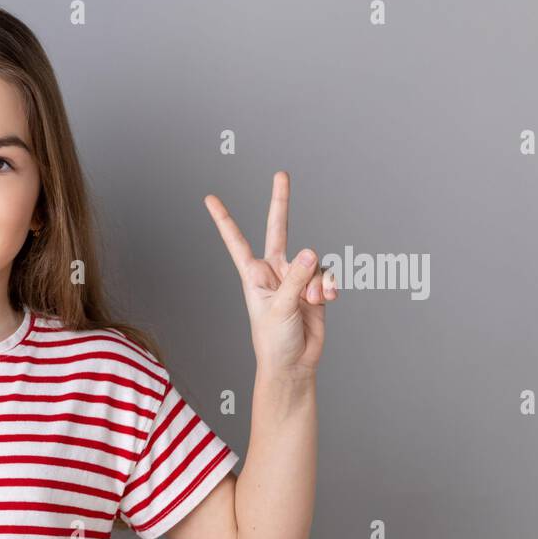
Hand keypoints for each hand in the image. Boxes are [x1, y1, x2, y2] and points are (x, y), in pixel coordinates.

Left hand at [203, 171, 336, 378]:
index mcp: (254, 275)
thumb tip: (310, 250)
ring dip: (316, 282)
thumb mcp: (280, 307)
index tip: (209, 199)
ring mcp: (296, 278)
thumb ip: (296, 278)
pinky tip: (326, 300)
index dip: (224, 220)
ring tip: (311, 303)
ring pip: (314, 262)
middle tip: (281, 174)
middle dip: (281, 203)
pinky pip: (327, 275)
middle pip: (279, 230)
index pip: (237, 242)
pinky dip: (329, 287)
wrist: (293, 364)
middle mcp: (274, 272)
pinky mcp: (315, 288)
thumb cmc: (274, 341)